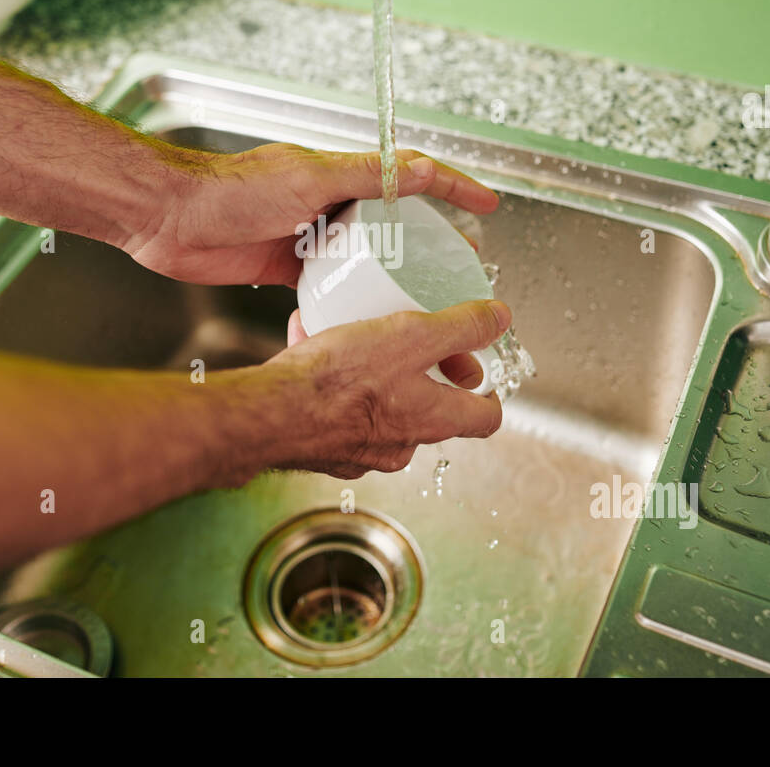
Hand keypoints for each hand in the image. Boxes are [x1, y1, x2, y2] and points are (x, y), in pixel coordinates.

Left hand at [121, 142, 498, 285]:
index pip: (410, 178)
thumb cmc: (230, 190)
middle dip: (434, 254)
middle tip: (465, 280)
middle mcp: (330, 205)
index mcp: (340, 176)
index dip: (453, 190)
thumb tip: (423, 168)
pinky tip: (366, 323)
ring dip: (396, 285)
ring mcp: (310, 238)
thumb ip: (367, 175)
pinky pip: (331, 288)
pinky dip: (350, 302)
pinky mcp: (287, 268)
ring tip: (426, 313)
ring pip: (367, 263)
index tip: (488, 207)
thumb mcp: (309, 178)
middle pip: (396, 228)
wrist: (169, 219)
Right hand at [252, 299, 511, 478]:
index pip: (486, 418)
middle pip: (431, 411)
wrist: (270, 415)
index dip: (489, 392)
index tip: (479, 370)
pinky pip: (338, 409)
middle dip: (425, 373)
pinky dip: (333, 380)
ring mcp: (361, 451)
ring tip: (354, 334)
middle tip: (413, 340)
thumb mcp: (411, 336)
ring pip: (381, 407)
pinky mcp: (323, 447)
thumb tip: (499, 318)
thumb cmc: (338, 381)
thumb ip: (459, 327)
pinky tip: (312, 343)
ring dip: (375, 373)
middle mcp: (401, 444)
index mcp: (432, 420)